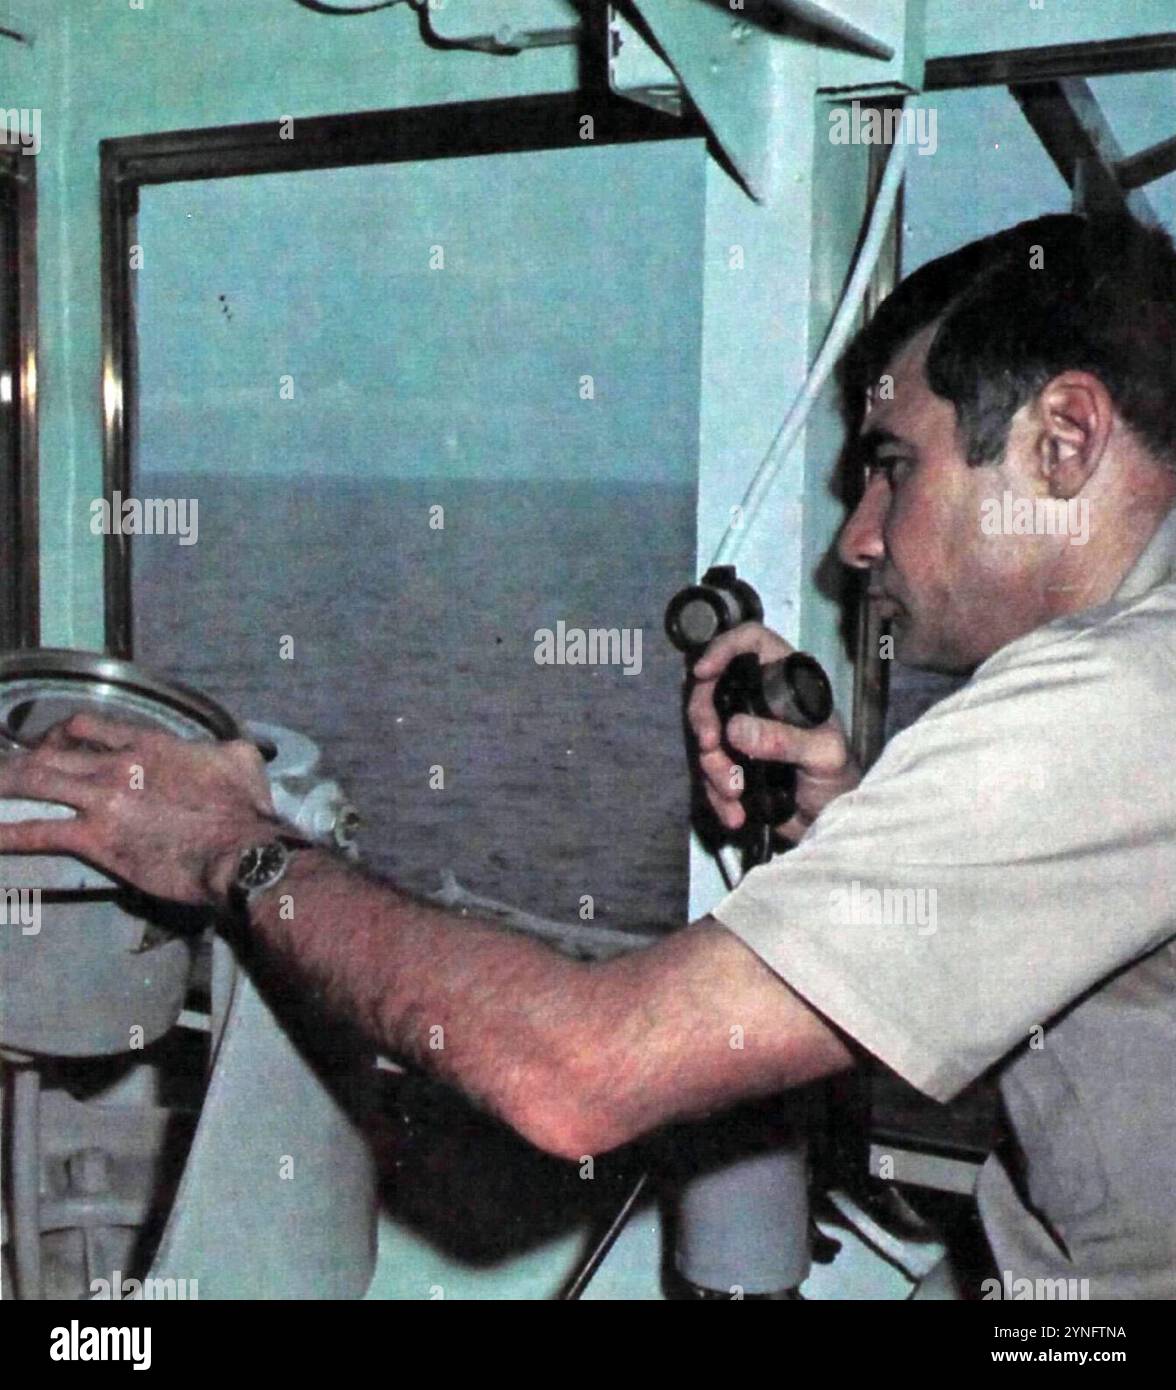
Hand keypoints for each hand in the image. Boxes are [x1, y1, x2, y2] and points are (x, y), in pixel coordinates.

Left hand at [0, 712, 281, 908]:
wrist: (241, 852)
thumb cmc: (246, 809)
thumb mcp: (241, 760)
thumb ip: (221, 747)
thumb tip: (221, 749)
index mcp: (150, 744)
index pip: (89, 726)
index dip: (62, 733)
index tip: (53, 744)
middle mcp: (117, 766)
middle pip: (50, 751)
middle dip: (20, 760)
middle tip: (6, 773)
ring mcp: (102, 802)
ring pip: (34, 782)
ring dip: (3, 785)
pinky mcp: (96, 840)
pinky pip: (38, 833)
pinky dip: (6, 833)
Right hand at [687, 623, 861, 841]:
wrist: (830, 821)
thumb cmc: (839, 779)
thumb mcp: (824, 756)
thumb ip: (785, 740)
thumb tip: (736, 729)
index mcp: (789, 683)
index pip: (753, 642)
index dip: (725, 647)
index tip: (704, 673)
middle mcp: (761, 700)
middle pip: (714, 688)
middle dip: (705, 721)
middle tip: (711, 747)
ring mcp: (743, 731)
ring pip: (706, 733)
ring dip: (713, 766)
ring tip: (734, 792)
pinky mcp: (732, 761)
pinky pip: (707, 769)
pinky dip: (715, 794)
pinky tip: (735, 813)